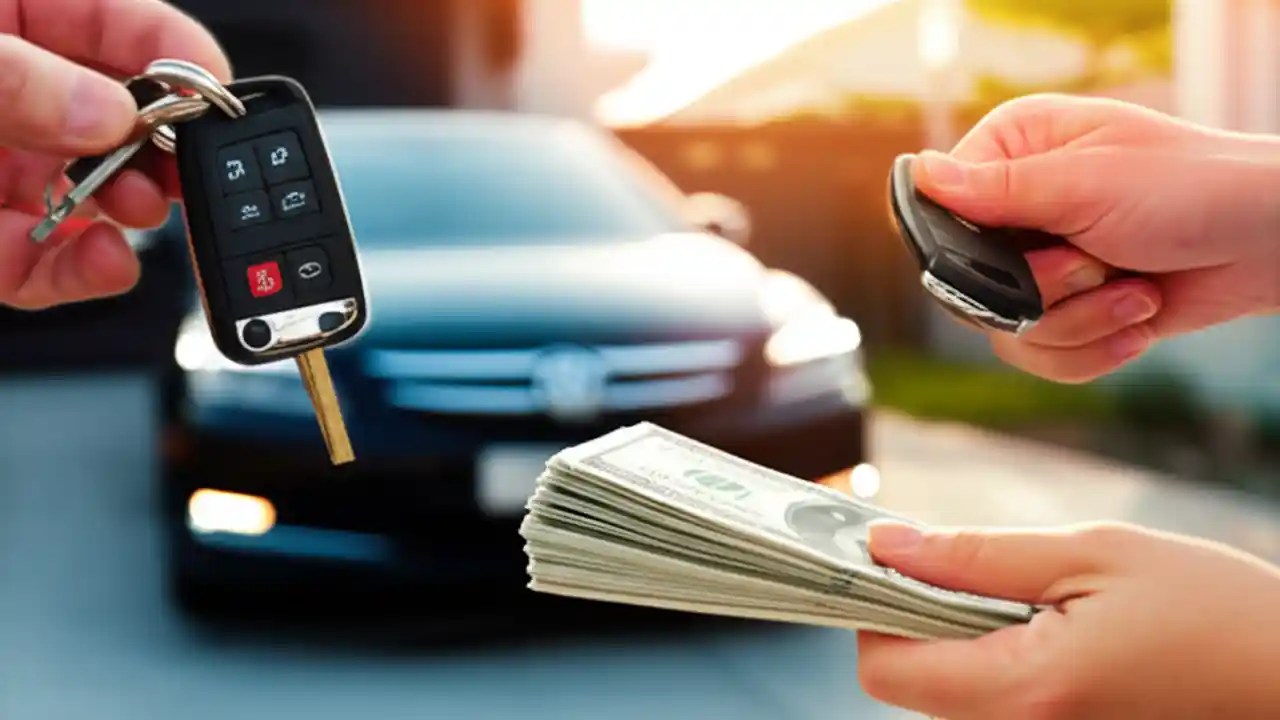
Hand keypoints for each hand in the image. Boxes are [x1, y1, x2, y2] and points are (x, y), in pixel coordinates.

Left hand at [0, 0, 229, 309]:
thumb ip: (22, 81)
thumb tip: (113, 114)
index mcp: (8, 18)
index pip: (118, 23)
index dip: (180, 57)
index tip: (220, 98)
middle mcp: (12, 97)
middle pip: (123, 118)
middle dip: (164, 148)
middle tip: (191, 167)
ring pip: (96, 196)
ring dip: (135, 209)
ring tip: (138, 207)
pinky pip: (47, 264)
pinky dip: (86, 273)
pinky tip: (106, 260)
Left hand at [857, 522, 1279, 718]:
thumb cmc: (1213, 611)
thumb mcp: (1092, 555)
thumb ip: (977, 556)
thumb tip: (886, 544)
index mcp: (1027, 691)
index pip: (885, 670)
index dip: (871, 609)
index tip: (890, 559)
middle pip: (911, 682)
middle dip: (916, 616)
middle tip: (964, 565)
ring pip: (949, 692)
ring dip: (958, 636)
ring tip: (1026, 596)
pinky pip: (993, 702)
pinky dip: (994, 657)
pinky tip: (1045, 626)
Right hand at [913, 93, 1279, 382]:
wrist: (1266, 245)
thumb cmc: (1193, 188)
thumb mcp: (1087, 183)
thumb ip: (999, 189)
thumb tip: (920, 174)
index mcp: (1014, 149)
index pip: (939, 209)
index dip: (968, 249)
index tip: (1018, 257)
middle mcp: (1016, 205)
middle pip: (966, 282)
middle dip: (1038, 294)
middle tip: (1094, 268)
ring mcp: (1039, 262)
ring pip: (1004, 328)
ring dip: (1076, 324)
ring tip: (1132, 295)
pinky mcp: (1067, 310)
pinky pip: (1039, 355)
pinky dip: (1090, 351)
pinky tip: (1135, 321)